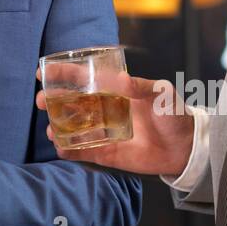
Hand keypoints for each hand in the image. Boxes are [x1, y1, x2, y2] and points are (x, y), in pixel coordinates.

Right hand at [35, 71, 194, 175]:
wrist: (186, 147)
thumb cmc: (174, 114)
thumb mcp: (162, 93)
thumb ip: (141, 86)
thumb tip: (118, 79)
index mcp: (113, 91)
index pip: (83, 79)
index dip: (63, 74)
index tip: (42, 71)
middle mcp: (104, 110)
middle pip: (71, 103)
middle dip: (53, 101)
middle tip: (41, 101)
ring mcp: (104, 132)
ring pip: (73, 128)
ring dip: (58, 127)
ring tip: (50, 129)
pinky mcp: (107, 153)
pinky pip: (84, 152)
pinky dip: (70, 151)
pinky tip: (60, 148)